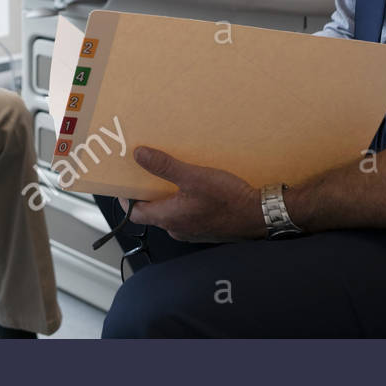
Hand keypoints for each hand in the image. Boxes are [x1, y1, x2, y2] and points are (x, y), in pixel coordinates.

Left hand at [127, 146, 264, 242]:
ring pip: (170, 213)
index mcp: (169, 218)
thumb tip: (140, 155)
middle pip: (152, 212)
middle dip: (148, 194)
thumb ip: (164, 166)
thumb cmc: (228, 200)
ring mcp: (192, 231)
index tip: (124, 185)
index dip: (126, 200)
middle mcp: (177, 228)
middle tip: (147, 174)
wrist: (261, 215)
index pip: (135, 214)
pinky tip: (193, 188)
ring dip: (167, 197)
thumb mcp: (193, 176)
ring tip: (171, 177)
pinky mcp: (206, 228)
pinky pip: (186, 214)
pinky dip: (184, 202)